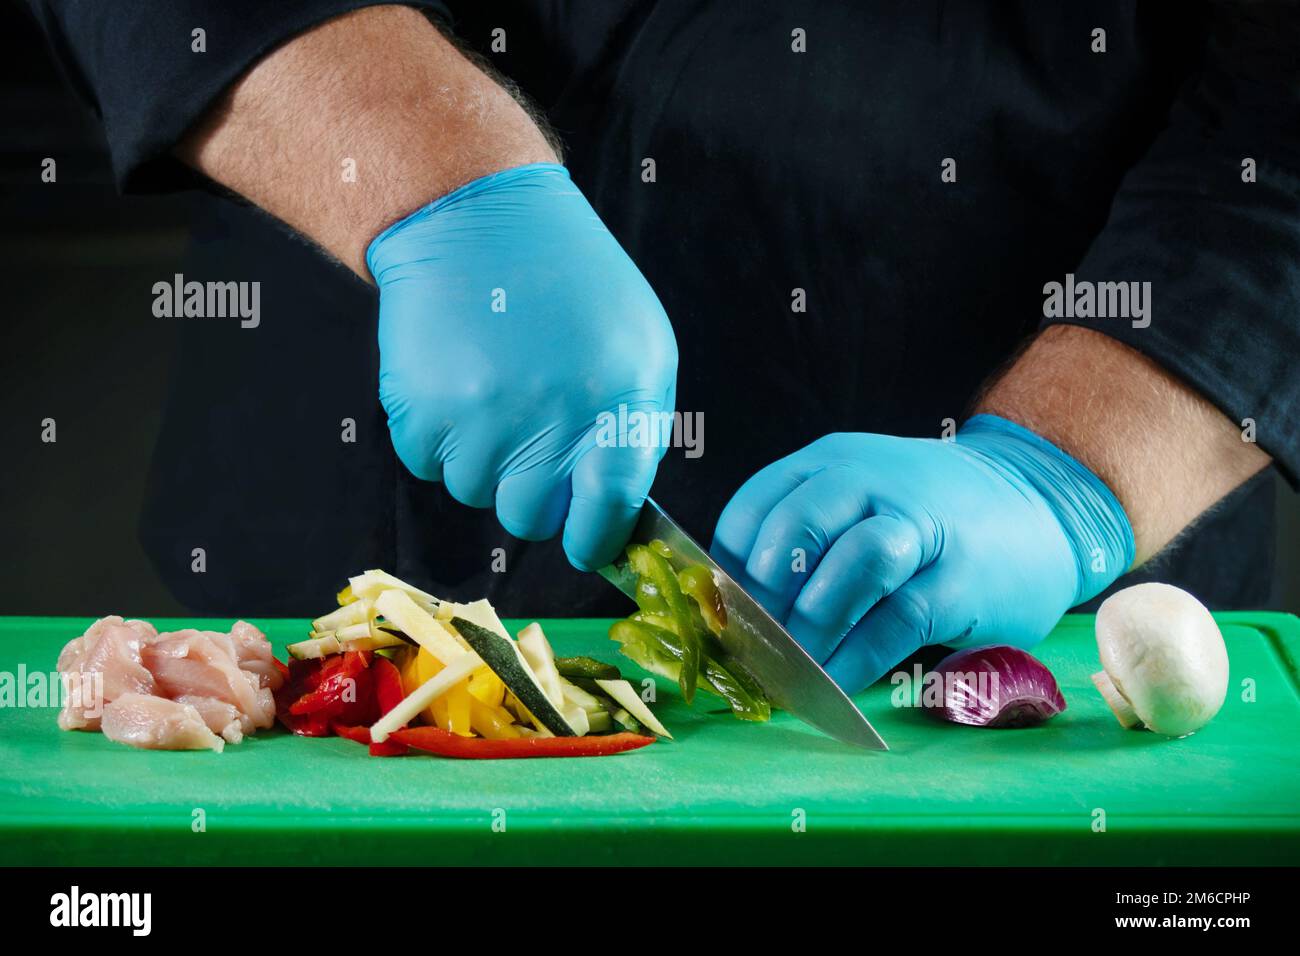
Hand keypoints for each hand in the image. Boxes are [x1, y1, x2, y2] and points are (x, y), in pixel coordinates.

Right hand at [368, 163, 676, 569]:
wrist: (472, 220)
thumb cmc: (569, 283)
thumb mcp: (639, 344)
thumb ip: (634, 430)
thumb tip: (613, 510)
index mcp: (618, 398)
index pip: (611, 506)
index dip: (595, 538)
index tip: (586, 544)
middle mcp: (550, 416)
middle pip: (531, 518)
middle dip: (532, 495)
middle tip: (531, 441)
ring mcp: (480, 417)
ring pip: (475, 493)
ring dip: (482, 460)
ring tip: (493, 389)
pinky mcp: (420, 410)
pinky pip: (428, 465)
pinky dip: (439, 437)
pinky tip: (456, 381)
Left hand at [711, 415, 1134, 692]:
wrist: (1041, 505)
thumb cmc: (929, 516)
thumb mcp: (863, 498)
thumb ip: (806, 536)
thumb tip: (732, 607)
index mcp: (835, 461)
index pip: (756, 506)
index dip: (728, 567)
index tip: (717, 614)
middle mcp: (874, 481)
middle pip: (798, 527)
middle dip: (764, 596)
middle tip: (751, 643)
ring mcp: (924, 527)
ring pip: (852, 566)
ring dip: (812, 626)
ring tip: (792, 667)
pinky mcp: (962, 580)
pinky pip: (898, 620)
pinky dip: (857, 659)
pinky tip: (835, 684)